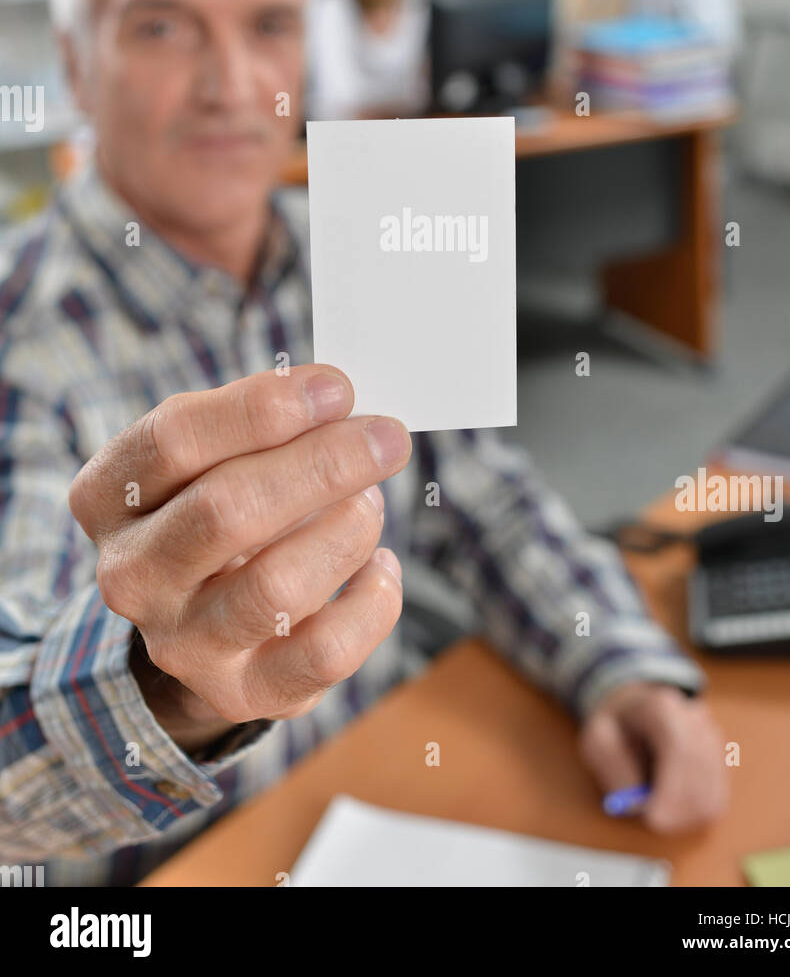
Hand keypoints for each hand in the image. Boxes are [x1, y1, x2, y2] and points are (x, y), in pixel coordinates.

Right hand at [70, 366, 409, 752]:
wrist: (197, 622)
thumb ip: (260, 422)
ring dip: (348, 529)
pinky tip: (380, 566)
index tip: (335, 389)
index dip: (261, 409)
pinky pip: (327, 652)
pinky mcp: (245, 692)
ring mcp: (184, 643)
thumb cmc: (217, 508)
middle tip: (386, 436)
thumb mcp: (210, 456)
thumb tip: (338, 401)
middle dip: (323, 465)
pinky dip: (374, 601)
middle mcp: (133, 576)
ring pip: (279, 586)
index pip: (173, 441)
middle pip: (227, 511)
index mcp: (110, 497)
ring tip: (370, 502)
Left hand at [578, 681, 728, 833]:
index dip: (672, 788)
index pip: (680, 747)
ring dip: (683, 813)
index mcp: (660, 706)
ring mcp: (712, 739)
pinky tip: (670, 804)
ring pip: (712, 790)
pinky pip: (715, 800)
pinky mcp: (720, 762)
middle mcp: (694, 718)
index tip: (653, 819)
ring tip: (654, 805)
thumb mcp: (596, 739)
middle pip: (700, 772)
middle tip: (651, 823)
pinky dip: (692, 813)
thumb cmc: (615, 728)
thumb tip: (638, 800)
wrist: (635, 710)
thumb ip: (611, 765)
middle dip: (677, 808)